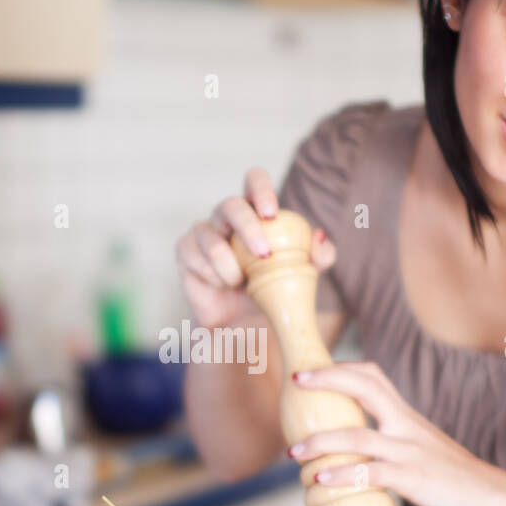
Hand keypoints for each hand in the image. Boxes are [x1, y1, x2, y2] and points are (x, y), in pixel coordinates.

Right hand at [175, 166, 336, 329]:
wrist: (242, 325)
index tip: (271, 213)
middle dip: (248, 228)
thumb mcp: (301, 276)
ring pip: (210, 236)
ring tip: (240, 283)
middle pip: (231, 205)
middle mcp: (227, 216)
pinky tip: (220, 284)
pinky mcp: (185, 249)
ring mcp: (203, 231)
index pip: (253, 180)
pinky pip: (193, 254)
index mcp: (255, 211)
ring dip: (228, 264)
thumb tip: (319, 236)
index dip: (260, 189)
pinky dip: (211, 273)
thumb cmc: (272, 292)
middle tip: (264, 255)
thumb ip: (317, 257)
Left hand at [287, 361, 505, 505]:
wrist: (496, 498)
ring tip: (295, 453)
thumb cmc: (455, 477)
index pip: (373, 377)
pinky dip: (344, 475)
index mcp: (407, 417)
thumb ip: (393, 444)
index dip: (339, 369)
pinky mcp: (416, 480)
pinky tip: (322, 481)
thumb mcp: (422, 448)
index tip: (308, 371)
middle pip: (365, 388)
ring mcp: (411, 453)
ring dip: (321, 442)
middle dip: (328, 380)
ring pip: (359, 437)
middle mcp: (407, 427)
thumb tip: (353, 455)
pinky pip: (373, 474)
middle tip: (296, 381)